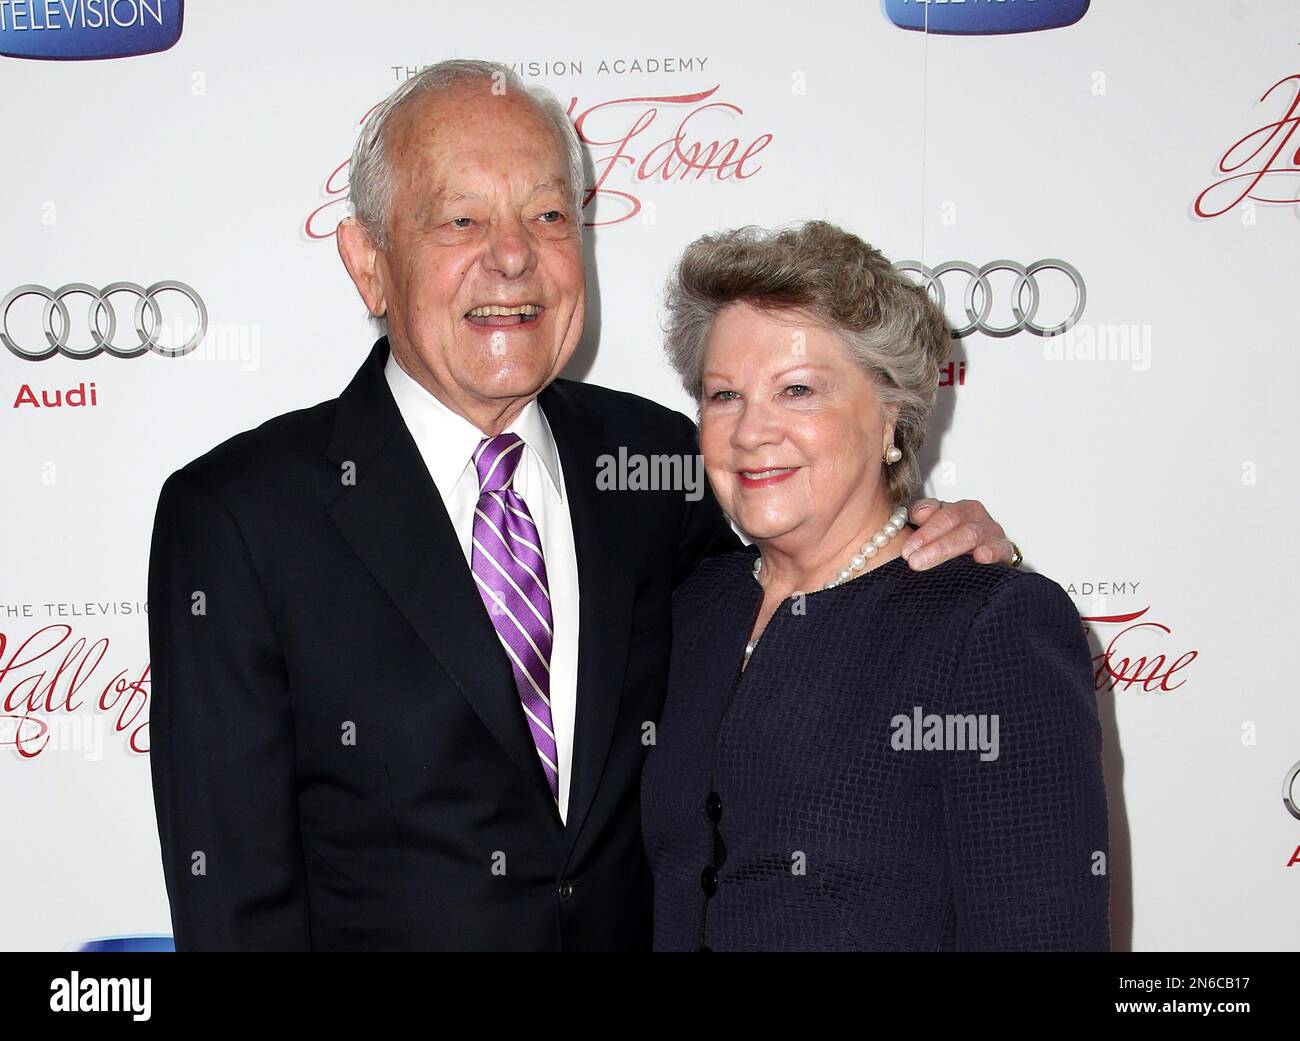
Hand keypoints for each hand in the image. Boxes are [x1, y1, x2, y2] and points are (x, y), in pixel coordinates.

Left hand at [900, 498, 1017, 570]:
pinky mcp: (1005, 550)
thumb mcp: (934, 534)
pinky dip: (991, 551)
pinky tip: (980, 556)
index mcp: (954, 509)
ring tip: (926, 561)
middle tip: (912, 558)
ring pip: (970, 533)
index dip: (919, 525)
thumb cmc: (954, 548)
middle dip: (929, 539)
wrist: (985, 561)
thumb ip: (924, 520)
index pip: (936, 509)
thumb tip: (918, 513)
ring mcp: (990, 531)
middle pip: (951, 518)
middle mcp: (973, 516)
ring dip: (946, 548)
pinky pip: (1001, 548)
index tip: (906, 548)